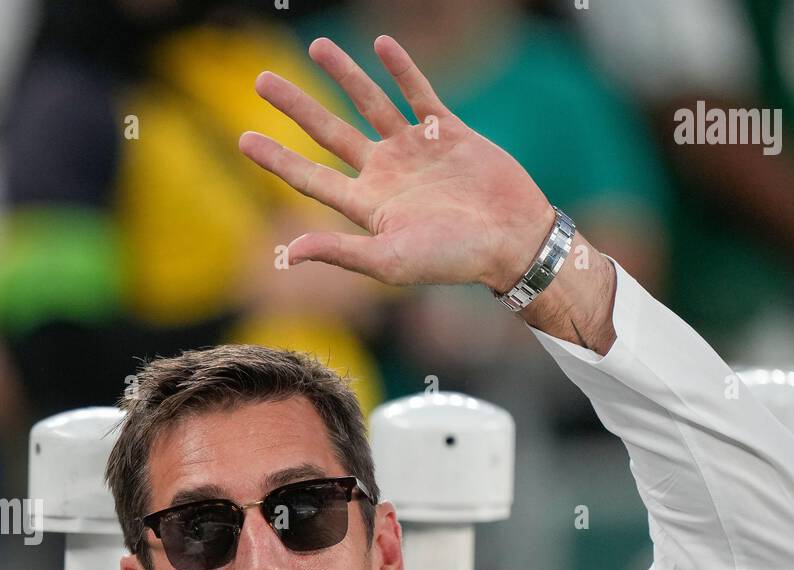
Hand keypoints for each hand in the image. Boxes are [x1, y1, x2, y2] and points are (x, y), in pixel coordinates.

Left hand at [238, 34, 555, 293]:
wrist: (512, 239)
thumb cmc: (453, 260)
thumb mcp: (390, 262)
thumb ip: (340, 253)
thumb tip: (289, 253)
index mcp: (368, 207)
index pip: (310, 178)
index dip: (277, 159)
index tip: (244, 139)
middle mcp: (385, 175)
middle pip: (328, 133)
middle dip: (296, 106)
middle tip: (261, 79)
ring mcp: (414, 151)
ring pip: (369, 103)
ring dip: (342, 74)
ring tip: (315, 45)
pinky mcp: (446, 132)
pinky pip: (417, 92)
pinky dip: (401, 69)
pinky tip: (382, 45)